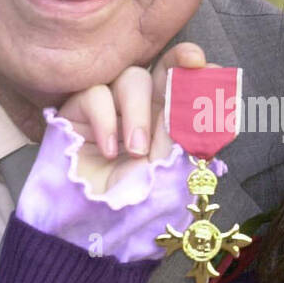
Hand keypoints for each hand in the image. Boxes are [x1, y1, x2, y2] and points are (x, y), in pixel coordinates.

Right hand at [56, 42, 220, 193]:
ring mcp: (109, 108)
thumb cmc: (131, 201)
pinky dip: (105, 121)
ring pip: (131, 79)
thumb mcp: (166, 171)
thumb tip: (204, 106)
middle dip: (177, 62)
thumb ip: (183, 137)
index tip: (205, 65)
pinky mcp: (78, 111)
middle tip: (193, 63)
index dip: (194, 71)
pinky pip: (96, 94)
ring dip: (138, 112)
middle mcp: (139, 110)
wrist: (92, 220)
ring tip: (138, 151)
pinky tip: (109, 151)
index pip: (181, 88)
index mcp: (164, 123)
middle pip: (158, 71)